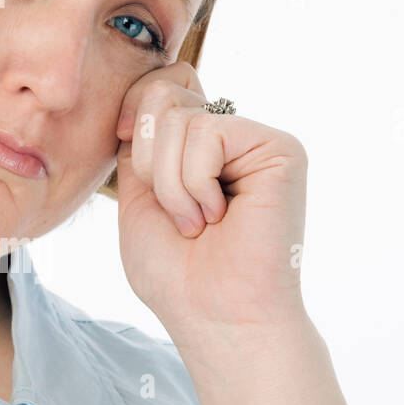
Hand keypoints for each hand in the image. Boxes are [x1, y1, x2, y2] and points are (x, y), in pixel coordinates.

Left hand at [114, 64, 309, 350]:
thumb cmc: (177, 274)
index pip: (161, 87)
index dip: (132, 110)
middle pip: (165, 90)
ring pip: (180, 117)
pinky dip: (193, 183)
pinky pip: (207, 133)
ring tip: (198, 224)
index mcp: (199, 147)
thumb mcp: (138, 196)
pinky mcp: (280, 149)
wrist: (215, 317)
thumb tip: (145, 94)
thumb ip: (141, 142)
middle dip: (148, 157)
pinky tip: (218, 217)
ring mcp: (258, 141)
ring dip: (170, 185)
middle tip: (174, 212)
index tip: (123, 143)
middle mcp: (232, 137)